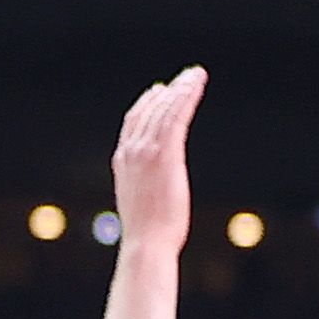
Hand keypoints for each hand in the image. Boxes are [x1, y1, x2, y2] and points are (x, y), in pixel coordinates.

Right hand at [109, 66, 206, 239]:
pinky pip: (176, 115)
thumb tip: (157, 186)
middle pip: (149, 110)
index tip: (160, 92)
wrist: (147, 242)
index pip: (133, 121)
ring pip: (165, 109)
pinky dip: (186, 96)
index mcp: (123, 161)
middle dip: (168, 92)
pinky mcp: (165, 152)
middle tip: (185, 78)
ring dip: (181, 88)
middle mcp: (131, 151)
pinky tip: (195, 85)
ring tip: (195, 75)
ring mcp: (146, 151)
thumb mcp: (142, 201)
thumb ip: (147, 184)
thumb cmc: (149, 232)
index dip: (147, 104)